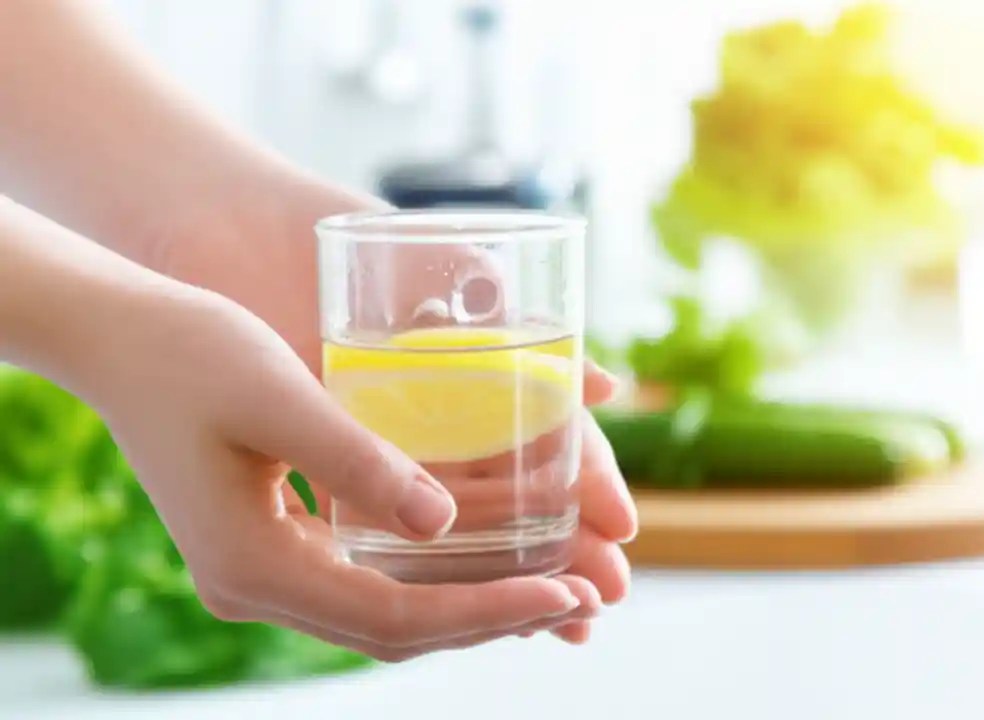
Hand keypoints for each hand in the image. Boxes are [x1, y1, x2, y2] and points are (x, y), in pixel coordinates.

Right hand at [129, 170, 635, 645]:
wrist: (121, 339)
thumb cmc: (191, 351)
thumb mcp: (279, 397)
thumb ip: (358, 462)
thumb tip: (442, 522)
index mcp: (254, 565)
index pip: (395, 616)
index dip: (487, 611)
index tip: (565, 593)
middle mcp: (256, 587)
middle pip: (396, 631)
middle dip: (495, 619)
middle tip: (583, 599)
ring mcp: (260, 574)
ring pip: (385, 615)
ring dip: (471, 607)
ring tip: (554, 592)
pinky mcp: (271, 548)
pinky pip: (367, 585)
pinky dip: (433, 583)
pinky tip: (484, 565)